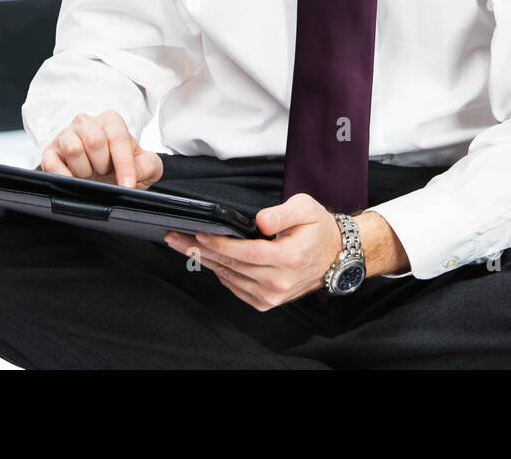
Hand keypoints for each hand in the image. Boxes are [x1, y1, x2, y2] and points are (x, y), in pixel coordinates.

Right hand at [39, 110, 161, 188]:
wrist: (101, 174)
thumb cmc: (121, 164)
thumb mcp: (144, 165)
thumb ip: (148, 166)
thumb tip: (133, 174)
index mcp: (111, 120)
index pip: (117, 138)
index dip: (124, 165)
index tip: (127, 185)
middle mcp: (86, 123)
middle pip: (94, 141)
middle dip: (103, 165)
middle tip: (105, 172)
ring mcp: (65, 135)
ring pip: (73, 148)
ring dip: (84, 169)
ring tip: (89, 174)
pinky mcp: (50, 152)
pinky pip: (51, 163)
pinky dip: (64, 176)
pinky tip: (74, 180)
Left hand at [163, 193, 342, 310]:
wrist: (335, 256)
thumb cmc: (319, 229)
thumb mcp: (306, 208)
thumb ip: (282, 213)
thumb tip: (259, 221)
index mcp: (289, 257)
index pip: (245, 253)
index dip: (219, 244)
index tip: (198, 232)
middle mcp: (279, 281)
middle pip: (230, 266)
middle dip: (199, 250)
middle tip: (175, 237)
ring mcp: (272, 295)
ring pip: (228, 278)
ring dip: (204, 261)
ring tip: (183, 246)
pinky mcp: (266, 301)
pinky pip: (235, 287)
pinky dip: (219, 272)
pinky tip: (208, 259)